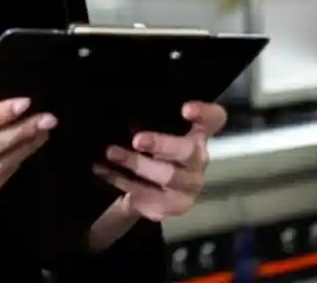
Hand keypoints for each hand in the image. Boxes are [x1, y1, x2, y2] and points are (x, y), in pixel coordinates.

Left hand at [93, 101, 225, 221]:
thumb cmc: (151, 154)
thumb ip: (145, 124)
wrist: (147, 193)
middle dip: (161, 144)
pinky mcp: (174, 207)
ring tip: (111, 152)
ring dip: (136, 164)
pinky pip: (148, 194)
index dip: (205, 113)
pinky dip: (122, 181)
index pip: (214, 120)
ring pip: (167, 176)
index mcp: (196, 137)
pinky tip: (103, 171)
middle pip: (188, 151)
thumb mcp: (150, 136)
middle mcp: (198, 161)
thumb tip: (125, 118)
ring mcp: (189, 187)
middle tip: (137, 140)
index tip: (185, 109)